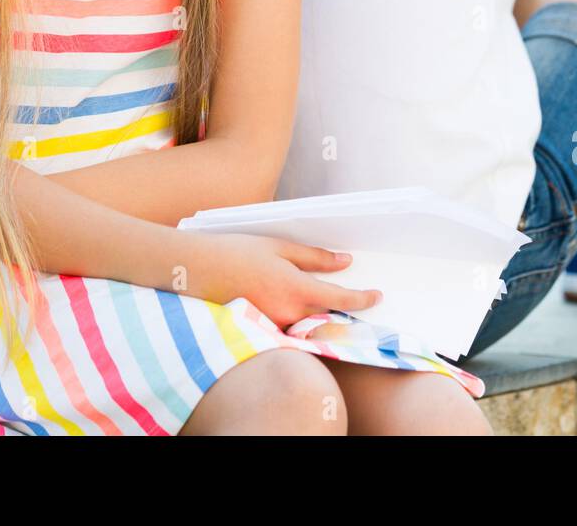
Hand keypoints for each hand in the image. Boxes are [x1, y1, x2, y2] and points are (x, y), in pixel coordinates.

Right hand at [183, 232, 380, 329]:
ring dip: (320, 313)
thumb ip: (315, 258)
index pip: (340, 300)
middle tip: (357, 294)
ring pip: (308, 322)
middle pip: (327, 315)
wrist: (199, 269)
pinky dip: (298, 317)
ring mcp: (274, 325)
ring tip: (325, 297)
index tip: (377, 296)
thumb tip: (345, 262)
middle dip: (342, 308)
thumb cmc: (239, 252)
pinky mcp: (261, 329)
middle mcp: (288, 313)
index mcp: (296, 289)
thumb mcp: (280, 247)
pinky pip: (289, 327)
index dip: (363, 299)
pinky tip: (295, 303)